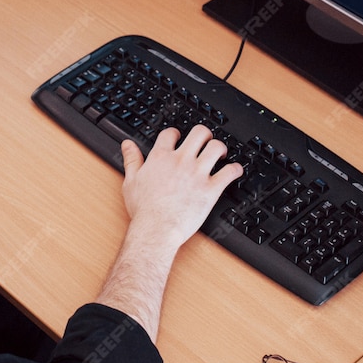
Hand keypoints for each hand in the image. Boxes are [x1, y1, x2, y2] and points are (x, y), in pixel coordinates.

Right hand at [119, 126, 241, 251]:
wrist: (156, 229)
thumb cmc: (144, 209)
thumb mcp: (131, 181)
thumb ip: (131, 160)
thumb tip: (127, 145)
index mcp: (161, 157)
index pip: (171, 133)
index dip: (176, 133)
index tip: (178, 138)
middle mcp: (181, 161)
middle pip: (199, 133)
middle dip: (204, 134)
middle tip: (204, 141)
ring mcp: (197, 174)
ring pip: (216, 147)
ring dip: (220, 148)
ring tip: (220, 154)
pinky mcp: (210, 189)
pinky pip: (229, 173)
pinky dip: (235, 169)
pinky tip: (234, 170)